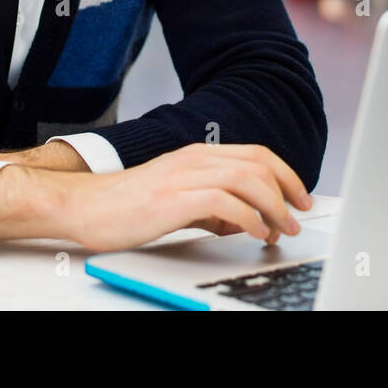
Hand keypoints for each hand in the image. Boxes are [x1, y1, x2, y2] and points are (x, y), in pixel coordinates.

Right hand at [61, 142, 313, 251]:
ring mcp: (185, 175)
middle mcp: (195, 158)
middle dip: (287, 190)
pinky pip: (226, 202)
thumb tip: (242, 221)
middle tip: (298, 216)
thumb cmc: (128, 205)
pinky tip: (255, 232)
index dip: (286, 174)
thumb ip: (211, 206)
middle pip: (259, 164)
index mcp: (198, 154)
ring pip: (248, 179)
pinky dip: (249, 217)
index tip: (300, 197)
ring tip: (282, 229)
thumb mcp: (179, 199)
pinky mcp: (176, 197)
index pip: (256, 154)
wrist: (86, 207)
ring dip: (273, 206)